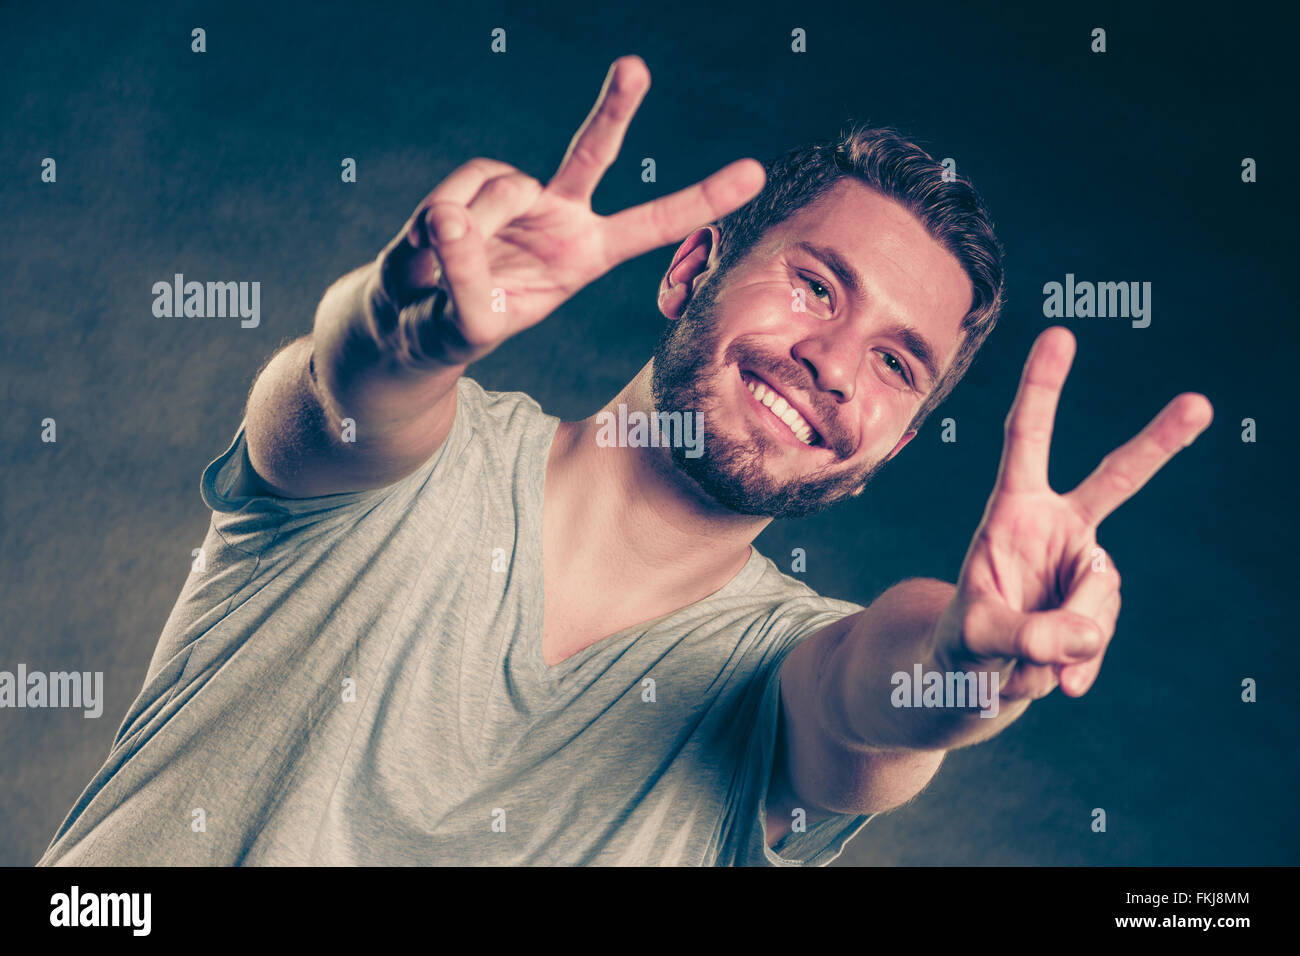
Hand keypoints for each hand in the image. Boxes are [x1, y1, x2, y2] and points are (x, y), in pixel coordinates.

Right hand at [369, 55, 765, 366]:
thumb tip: (448, 216)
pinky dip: (435, 230)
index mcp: (585, 255)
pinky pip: (454, 195)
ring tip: (441, 274)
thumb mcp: (472, 323)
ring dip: (469, 235)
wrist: (411, 320)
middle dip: (613, 109)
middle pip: (591, 153)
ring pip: (500, 190)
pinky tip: (424, 255)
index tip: (755, 172)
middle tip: (636, 66)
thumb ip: (467, 278)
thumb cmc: (456, 325)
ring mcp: (512, 195)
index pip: (650, 225)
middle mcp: (556, 213)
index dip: (700, 199)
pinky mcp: (468, 187)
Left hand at [931, 326, 1212, 706]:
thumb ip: (1021, 635)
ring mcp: (1085, 565)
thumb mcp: (972, 638)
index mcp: (1011, 508)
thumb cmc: (963, 641)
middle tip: (1200, 404)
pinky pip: (1102, 632)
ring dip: (1068, 634)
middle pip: (1116, 479)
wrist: (979, 677)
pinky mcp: (1100, 603)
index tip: (1060, 335)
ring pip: (1101, 593)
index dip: (1042, 390)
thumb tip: (1084, 637)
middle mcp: (1057, 526)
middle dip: (1158, 444)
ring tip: (1028, 659)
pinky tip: (1060, 683)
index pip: (1025, 440)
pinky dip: (1080, 662)